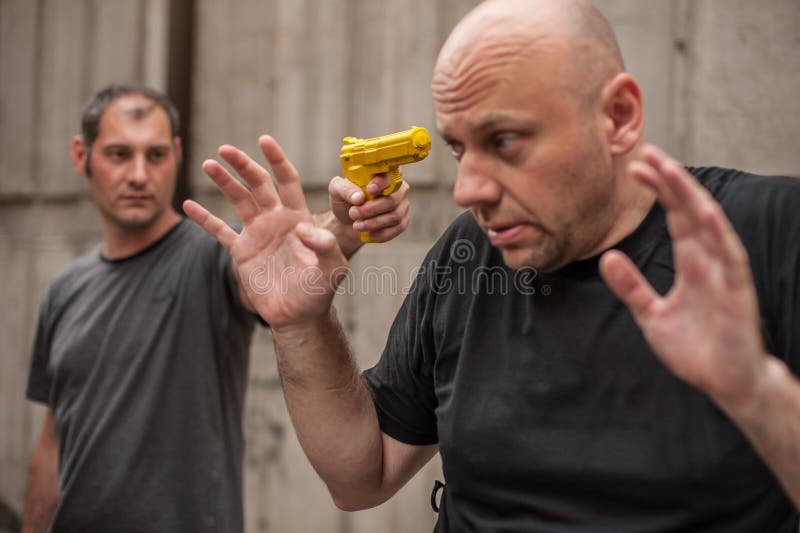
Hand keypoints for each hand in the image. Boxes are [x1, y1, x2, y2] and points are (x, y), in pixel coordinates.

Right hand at [183, 135, 346, 329]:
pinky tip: (188, 204)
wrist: (298, 315)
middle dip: (243, 165)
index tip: (264, 140)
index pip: (287, 181)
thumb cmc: (320, 290)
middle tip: (226, 149)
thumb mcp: (333, 267)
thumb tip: (302, 229)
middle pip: (258, 184)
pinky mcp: (242, 251)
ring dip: (224, 181)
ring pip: (238, 199)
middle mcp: (276, 219)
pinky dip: (204, 218)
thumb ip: (325, 246)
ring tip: (208, 163)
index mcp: (298, 217)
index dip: (277, 160)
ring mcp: (257, 233)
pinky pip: (219, 230)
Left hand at [328, 172, 410, 243]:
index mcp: (382, 173)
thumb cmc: (345, 201)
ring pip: (395, 215)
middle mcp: (397, 187)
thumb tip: (359, 197)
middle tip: (354, 213)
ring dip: (374, 223)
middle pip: (393, 199)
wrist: (348, 221)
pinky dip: (382, 233)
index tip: (369, 190)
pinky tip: (370, 233)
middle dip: (372, 209)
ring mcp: (402, 204)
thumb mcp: (337, 190)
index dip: (382, 182)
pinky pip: (398, 228)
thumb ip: (345, 189)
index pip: (390, 174)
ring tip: (357, 225)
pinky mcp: (402, 221)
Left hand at [599, 144, 767, 412]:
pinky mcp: (737, 292)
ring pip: (709, 226)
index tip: (636, 169)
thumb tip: (607, 258)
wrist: (724, 383)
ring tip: (672, 171)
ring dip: (690, 198)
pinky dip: (717, 234)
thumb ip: (631, 287)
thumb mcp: (651, 315)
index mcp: (691, 264)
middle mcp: (709, 261)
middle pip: (690, 212)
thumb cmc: (695, 348)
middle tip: (649, 154)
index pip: (675, 217)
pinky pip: (729, 258)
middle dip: (670, 183)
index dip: (659, 192)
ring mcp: (725, 274)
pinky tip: (704, 212)